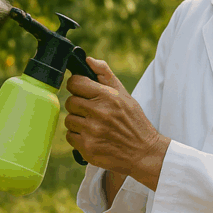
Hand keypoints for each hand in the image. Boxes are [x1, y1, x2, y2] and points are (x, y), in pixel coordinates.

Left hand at [65, 57, 169, 189]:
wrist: (144, 152)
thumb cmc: (134, 122)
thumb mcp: (124, 94)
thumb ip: (106, 75)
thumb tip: (88, 60)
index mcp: (107, 96)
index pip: (75, 83)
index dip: (77, 86)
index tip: (82, 91)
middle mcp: (98, 112)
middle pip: (70, 102)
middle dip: (79, 106)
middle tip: (92, 112)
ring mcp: (92, 131)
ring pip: (69, 120)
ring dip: (78, 122)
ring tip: (94, 126)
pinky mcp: (87, 148)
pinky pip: (70, 136)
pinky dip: (78, 137)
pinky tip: (92, 137)